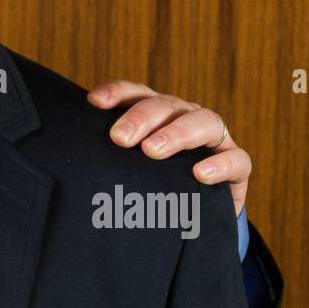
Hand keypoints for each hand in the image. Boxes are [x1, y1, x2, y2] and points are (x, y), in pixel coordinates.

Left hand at [86, 80, 249, 215]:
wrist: (195, 214)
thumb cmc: (156, 182)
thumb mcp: (132, 165)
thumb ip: (110, 154)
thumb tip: (70, 155)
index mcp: (157, 111)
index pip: (137, 93)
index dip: (117, 93)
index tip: (94, 102)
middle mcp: (185, 116)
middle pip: (166, 105)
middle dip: (141, 117)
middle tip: (119, 138)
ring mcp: (214, 138)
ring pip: (203, 122)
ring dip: (176, 133)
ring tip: (152, 151)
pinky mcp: (238, 165)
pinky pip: (236, 159)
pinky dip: (219, 164)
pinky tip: (198, 173)